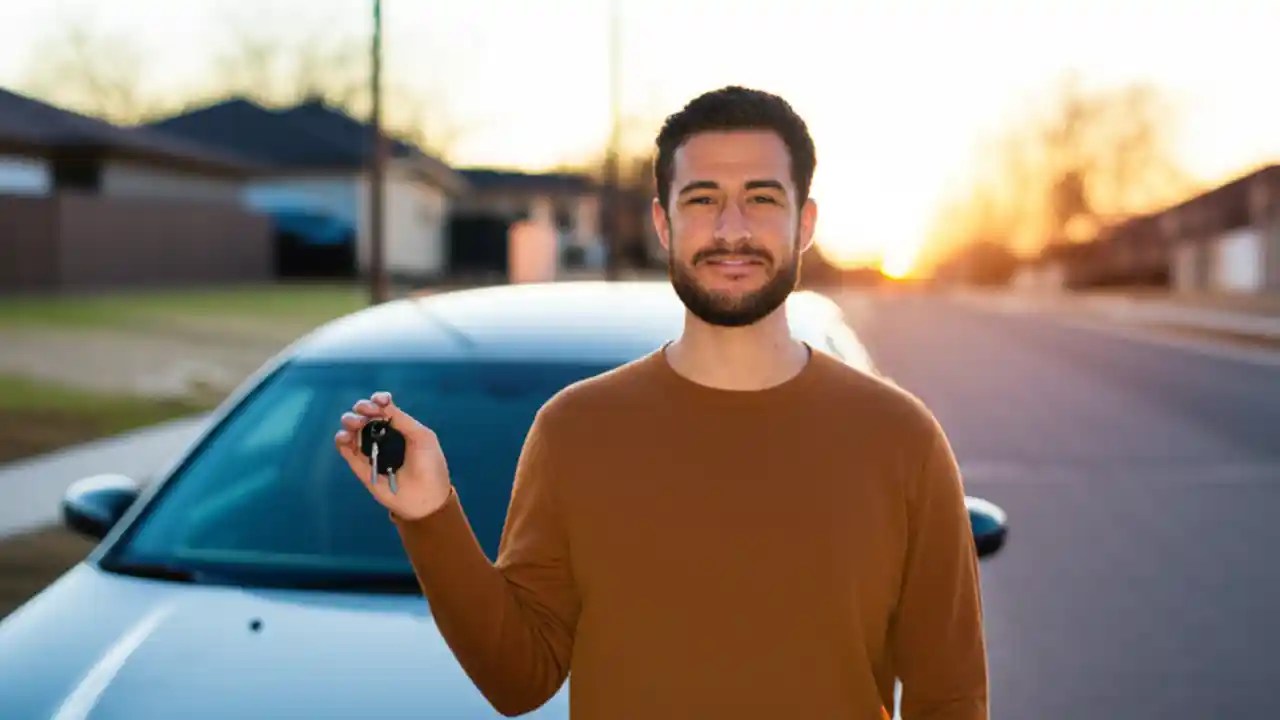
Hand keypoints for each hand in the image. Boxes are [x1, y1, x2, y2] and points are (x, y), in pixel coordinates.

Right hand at [335, 391, 452, 520]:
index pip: (383, 407)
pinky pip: (346, 450)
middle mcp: (383, 436)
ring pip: (352, 429)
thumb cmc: (430, 465)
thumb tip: (382, 403)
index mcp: (399, 427)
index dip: (378, 400)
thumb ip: (402, 419)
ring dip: (350, 421)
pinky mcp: (361, 467)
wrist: (426, 498)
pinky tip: (345, 437)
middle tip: (366, 413)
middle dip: (362, 408)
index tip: (379, 400)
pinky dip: (341, 441)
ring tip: (356, 425)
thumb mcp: (421, 437)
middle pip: (364, 415)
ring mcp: (371, 451)